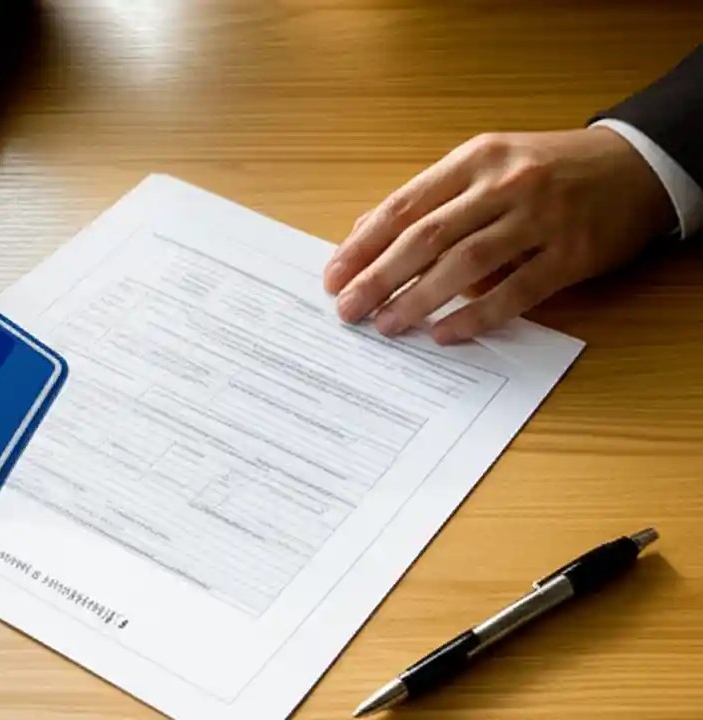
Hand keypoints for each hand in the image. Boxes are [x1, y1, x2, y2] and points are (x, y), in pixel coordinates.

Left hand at [324, 128, 676, 343]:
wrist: (636, 165)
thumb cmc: (546, 170)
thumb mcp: (486, 166)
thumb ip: (430, 199)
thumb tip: (363, 235)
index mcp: (474, 160)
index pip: (404, 207)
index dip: (363, 245)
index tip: (333, 276)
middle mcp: (504, 184)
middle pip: (426, 237)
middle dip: (379, 277)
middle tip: (349, 309)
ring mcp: (540, 218)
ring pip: (465, 263)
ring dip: (419, 298)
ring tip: (387, 325)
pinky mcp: (572, 253)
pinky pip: (516, 290)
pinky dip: (477, 314)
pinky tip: (446, 332)